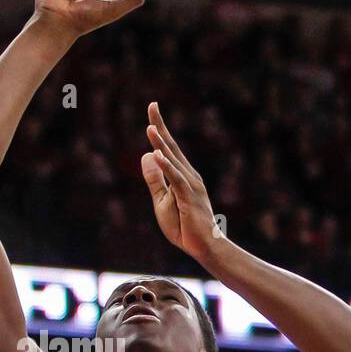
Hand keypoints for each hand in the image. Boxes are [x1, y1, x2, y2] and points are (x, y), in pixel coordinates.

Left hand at [141, 102, 221, 259]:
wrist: (205, 247)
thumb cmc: (185, 226)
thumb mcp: (162, 201)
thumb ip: (154, 180)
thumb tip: (146, 155)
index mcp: (182, 175)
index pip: (167, 149)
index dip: (159, 129)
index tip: (152, 109)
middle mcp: (189, 175)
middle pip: (171, 147)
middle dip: (160, 126)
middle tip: (152, 104)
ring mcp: (190, 186)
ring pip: (172, 160)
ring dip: (160, 144)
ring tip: (150, 127)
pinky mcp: (189, 198)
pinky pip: (175, 179)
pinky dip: (166, 166)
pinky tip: (156, 154)